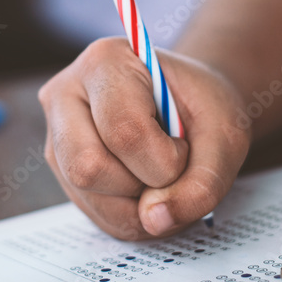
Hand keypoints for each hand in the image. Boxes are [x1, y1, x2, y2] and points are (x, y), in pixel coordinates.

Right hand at [38, 37, 250, 239]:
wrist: (189, 103)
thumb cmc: (204, 106)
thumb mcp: (226, 136)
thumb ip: (203, 182)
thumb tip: (154, 220)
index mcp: (105, 61)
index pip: (124, 132)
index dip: (166, 160)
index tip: (185, 145)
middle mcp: (66, 92)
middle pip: (87, 166)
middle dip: (142, 183)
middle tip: (169, 164)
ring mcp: (56, 131)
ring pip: (86, 193)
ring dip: (137, 203)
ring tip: (159, 175)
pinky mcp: (59, 164)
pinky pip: (91, 211)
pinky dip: (129, 213)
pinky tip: (146, 186)